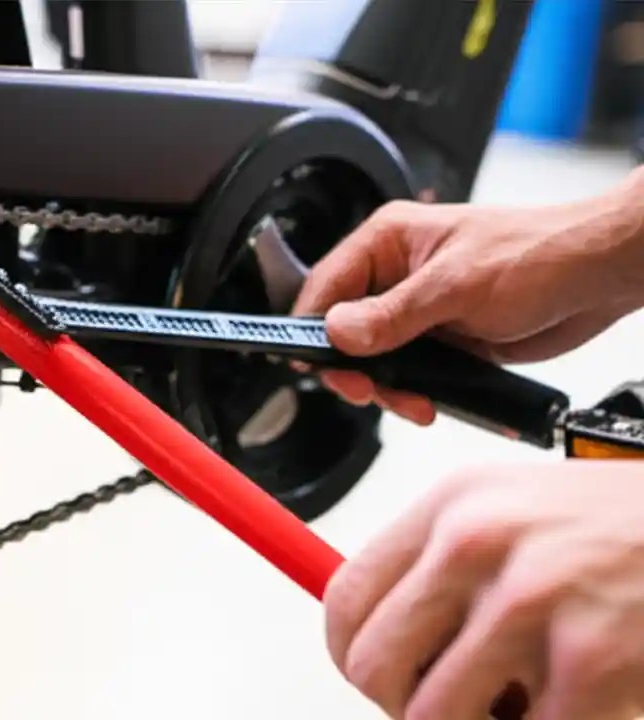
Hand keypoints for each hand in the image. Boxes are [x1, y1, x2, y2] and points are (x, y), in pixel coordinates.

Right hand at [292, 178, 643, 424]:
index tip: (311, 362)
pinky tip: (426, 401)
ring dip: (385, 388)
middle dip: (353, 367)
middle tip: (367, 390)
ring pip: (372, 360)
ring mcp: (417, 310)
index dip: (311, 328)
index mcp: (387, 242)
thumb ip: (392, 315)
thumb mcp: (456, 286)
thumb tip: (338, 333)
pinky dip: (410, 394)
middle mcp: (395, 276)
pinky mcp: (441, 340)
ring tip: (410, 401)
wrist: (598, 277)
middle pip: (341, 331)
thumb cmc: (538, 254)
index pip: (324, 287)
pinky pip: (405, 374)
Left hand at [325, 460, 643, 719]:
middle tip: (452, 707)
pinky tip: (573, 708)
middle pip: (373, 665)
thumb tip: (373, 642)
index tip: (378, 679)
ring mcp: (533, 601)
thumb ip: (439, 568)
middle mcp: (476, 544)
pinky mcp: (592, 660)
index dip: (351, 656)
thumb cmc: (616, 528)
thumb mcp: (511, 512)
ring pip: (434, 716)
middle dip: (403, 705)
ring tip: (515, 708)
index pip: (344, 600)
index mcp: (449, 507)